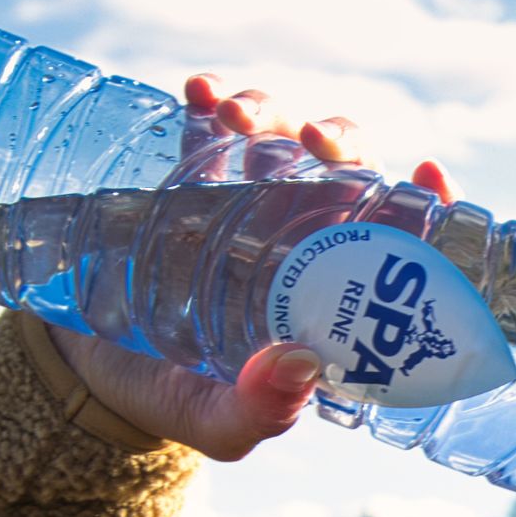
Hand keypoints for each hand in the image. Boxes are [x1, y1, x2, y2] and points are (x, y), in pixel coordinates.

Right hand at [45, 74, 457, 461]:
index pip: (401, 244)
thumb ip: (261, 412)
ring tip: (233, 117)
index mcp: (334, 298)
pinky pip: (213, 128)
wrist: (86, 374)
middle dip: (342, 141)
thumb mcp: (218, 424)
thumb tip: (300, 364)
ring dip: (272, 113)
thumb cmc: (173, 403)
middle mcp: (303, 242)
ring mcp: (249, 206)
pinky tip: (198, 92)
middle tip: (316, 141)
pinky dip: (211, 100)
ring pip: (284, 139)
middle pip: (348, 173)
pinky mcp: (194, 180)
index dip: (429, 208)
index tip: (429, 175)